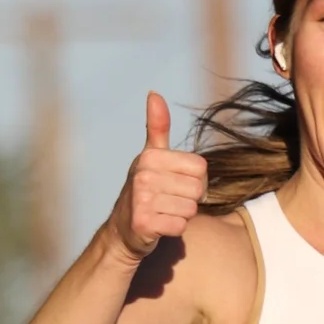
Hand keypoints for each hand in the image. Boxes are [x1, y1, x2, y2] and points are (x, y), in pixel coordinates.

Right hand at [106, 93, 209, 262]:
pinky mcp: (144, 223)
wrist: (123, 230)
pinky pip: (180, 226)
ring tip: (164, 212)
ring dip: (182, 215)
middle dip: (190, 199)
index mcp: (150, 156)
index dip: (197, 180)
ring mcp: (142, 199)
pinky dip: (174, 229)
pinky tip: (160, 225)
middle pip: (197, 189)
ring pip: (190, 209)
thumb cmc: (144, 191)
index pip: (200, 167)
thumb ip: (157, 127)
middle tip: (170, 201)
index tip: (178, 184)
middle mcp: (144, 175)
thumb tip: (154, 93)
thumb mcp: (150, 156)